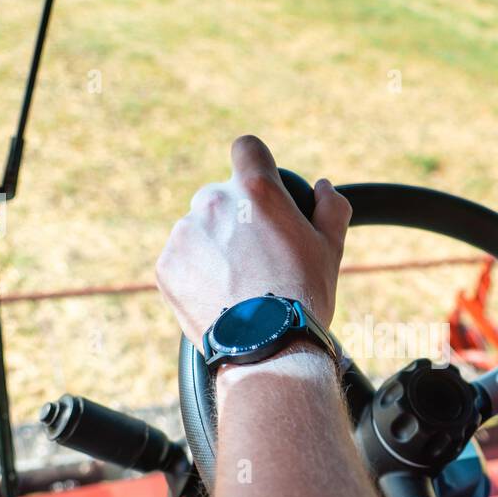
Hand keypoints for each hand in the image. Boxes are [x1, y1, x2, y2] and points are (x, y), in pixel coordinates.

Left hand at [155, 135, 350, 345]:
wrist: (267, 347)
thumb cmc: (304, 297)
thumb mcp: (330, 249)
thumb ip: (331, 208)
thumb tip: (323, 187)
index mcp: (256, 190)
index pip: (247, 148)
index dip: (255, 164)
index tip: (259, 187)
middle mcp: (213, 202)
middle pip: (221, 195)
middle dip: (235, 217)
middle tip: (255, 256)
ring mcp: (185, 234)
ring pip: (199, 229)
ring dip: (213, 247)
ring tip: (237, 285)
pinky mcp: (166, 266)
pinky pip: (181, 260)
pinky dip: (195, 274)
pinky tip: (218, 297)